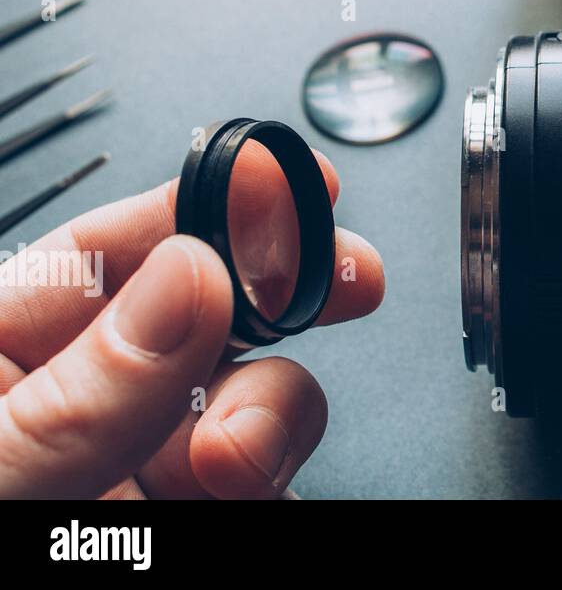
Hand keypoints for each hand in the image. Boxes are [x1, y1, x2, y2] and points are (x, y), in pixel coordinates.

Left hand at [0, 146, 384, 497]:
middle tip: (345, 276)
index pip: (105, 253)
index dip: (201, 205)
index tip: (277, 179)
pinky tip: (253, 487)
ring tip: (239, 455)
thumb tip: (191, 276)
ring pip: (259, 395)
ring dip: (277, 410)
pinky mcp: (206, 515)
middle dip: (284, 287)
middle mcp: (84, 408)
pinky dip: (284, 473)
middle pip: (210, 309)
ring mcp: (146, 470)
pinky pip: (276, 477)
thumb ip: (82, 395)